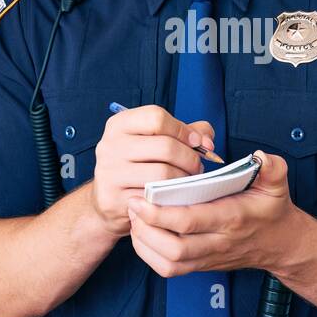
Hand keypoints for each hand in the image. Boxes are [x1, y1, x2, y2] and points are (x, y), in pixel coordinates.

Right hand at [89, 104, 216, 237]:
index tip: (196, 142)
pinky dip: (171, 196)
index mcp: (119, 124)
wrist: (109, 199)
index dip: (182, 129)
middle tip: (197, 167)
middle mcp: (110, 145)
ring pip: (163, 173)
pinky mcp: (114, 198)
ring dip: (184, 179)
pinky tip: (174, 195)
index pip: (156, 117)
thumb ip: (185, 133)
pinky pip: (154, 197)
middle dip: (190, 158)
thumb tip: (207, 139)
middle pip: (165, 146)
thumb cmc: (138, 165)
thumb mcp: (156, 141)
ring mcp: (110, 172)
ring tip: (188, 181)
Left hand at [125, 149, 294, 276]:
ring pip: (168, 262)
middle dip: (146, 228)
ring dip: (145, 243)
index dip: (159, 212)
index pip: (189, 221)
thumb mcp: (277, 184)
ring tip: (134, 219)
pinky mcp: (202, 265)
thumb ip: (272, 168)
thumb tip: (260, 157)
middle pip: (173, 247)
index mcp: (231, 218)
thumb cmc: (272, 210)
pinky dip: (150, 255)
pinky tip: (143, 235)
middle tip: (132, 205)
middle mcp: (218, 242)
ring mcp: (208, 257)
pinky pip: (170, 269)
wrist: (280, 244)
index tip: (141, 197)